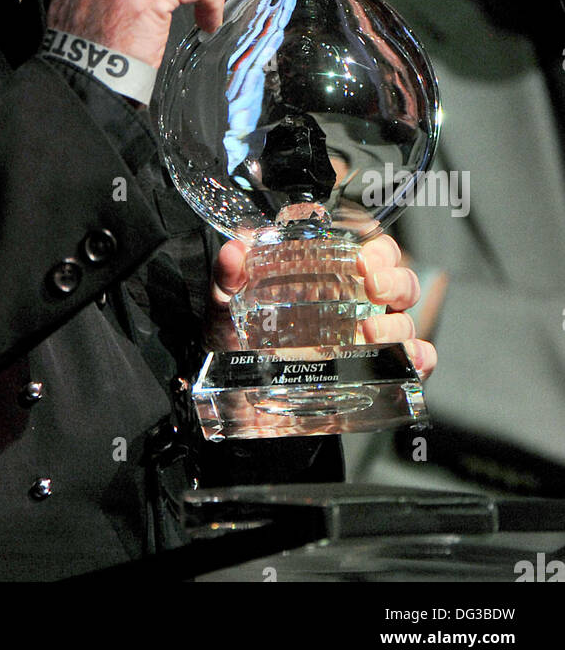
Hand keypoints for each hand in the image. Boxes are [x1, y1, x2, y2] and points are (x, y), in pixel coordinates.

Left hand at [209, 234, 437, 380]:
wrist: (240, 403)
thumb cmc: (239, 345)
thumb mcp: (227, 307)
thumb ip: (228, 278)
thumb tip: (234, 251)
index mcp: (326, 276)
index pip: (366, 247)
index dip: (375, 246)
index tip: (362, 257)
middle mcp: (355, 304)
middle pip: (396, 278)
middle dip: (394, 278)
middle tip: (373, 286)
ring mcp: (369, 339)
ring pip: (407, 319)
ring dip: (398, 323)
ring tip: (370, 334)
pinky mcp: (378, 373)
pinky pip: (416, 361)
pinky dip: (421, 358)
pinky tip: (410, 359)